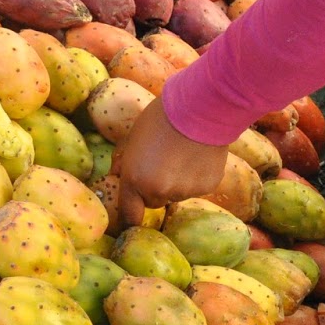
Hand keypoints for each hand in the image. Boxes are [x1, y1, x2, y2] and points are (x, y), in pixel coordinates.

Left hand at [115, 98, 228, 227]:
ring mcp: (185, 191)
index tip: (132, 218)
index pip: (130, 215)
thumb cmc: (161, 117)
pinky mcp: (207, 186)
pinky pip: (197, 187)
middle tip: (163, 162)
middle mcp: (159, 191)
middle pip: (154, 202)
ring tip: (183, 153)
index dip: (130, 218)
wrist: (200, 107)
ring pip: (177, 193)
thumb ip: (124, 161)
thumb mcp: (133, 136)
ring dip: (177, 181)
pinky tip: (199, 155)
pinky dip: (196, 176)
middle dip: (155, 188)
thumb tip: (117, 175)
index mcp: (135, 180)